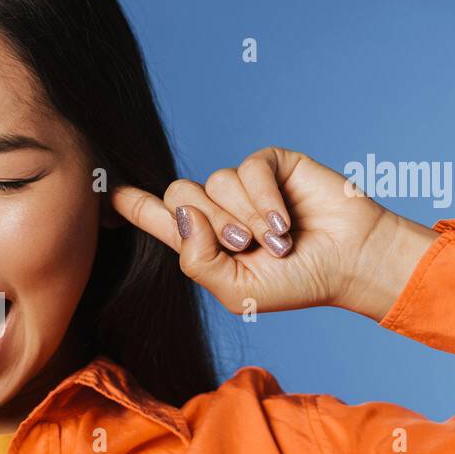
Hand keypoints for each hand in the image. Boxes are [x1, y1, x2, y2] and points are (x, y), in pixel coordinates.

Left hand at [112, 146, 439, 320]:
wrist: (348, 263)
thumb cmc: (294, 282)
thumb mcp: (234, 290)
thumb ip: (197, 260)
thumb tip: (183, 214)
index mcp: (202, 240)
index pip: (158, 217)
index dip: (131, 204)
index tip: (105, 189)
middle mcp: (217, 208)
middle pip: (179, 194)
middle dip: (212, 224)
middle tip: (246, 246)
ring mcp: (241, 184)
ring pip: (214, 183)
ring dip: (246, 218)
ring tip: (277, 240)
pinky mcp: (269, 164)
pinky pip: (246, 169)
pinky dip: (264, 199)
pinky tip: (285, 221)